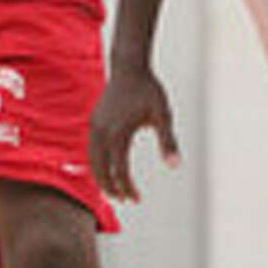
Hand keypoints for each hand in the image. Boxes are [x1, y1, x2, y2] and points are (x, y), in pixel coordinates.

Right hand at [90, 63, 179, 202]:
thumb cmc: (149, 91)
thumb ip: (168, 141)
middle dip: (112, 188)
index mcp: (118, 134)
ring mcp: (95, 126)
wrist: (129, 67)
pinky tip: (107, 169)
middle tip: (125, 200)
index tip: (137, 199)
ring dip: (101, 177)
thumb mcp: (163, 116)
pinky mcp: (93, 122)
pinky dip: (97, 164)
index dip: (127, 187)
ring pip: (92, 160)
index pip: (119, 170)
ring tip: (114, 190)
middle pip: (101, 170)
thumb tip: (175, 166)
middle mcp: (102, 132)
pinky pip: (91, 149)